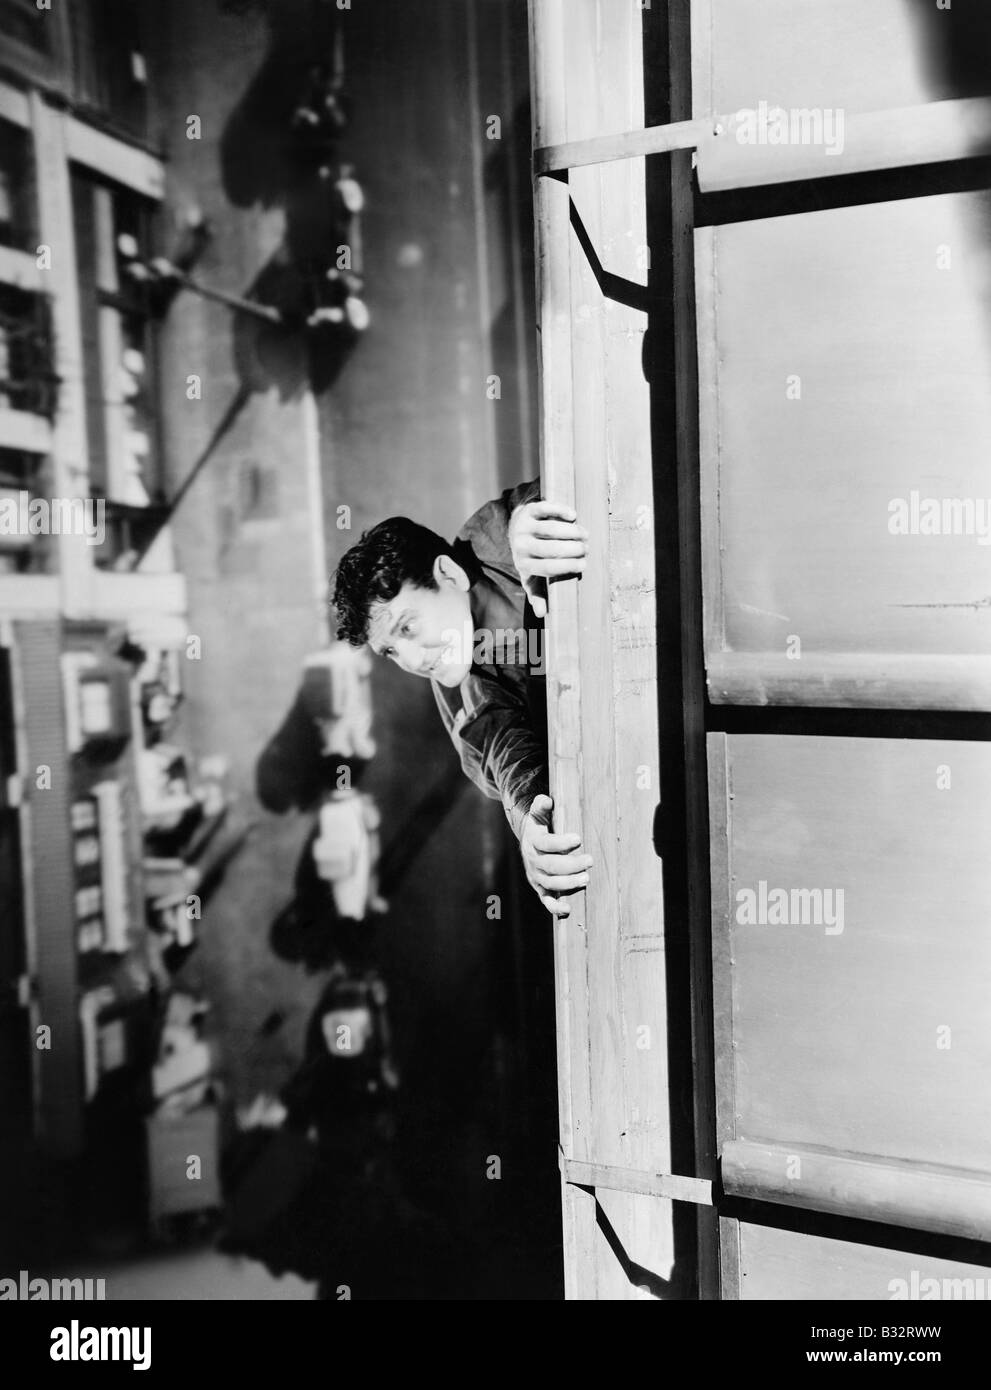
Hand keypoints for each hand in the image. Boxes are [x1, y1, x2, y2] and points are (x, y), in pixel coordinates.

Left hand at [508, 501, 588, 618]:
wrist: (516, 528)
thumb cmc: (531, 557)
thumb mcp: (531, 576)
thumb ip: (537, 593)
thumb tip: (542, 614)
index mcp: (524, 565)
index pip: (548, 567)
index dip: (568, 566)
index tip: (584, 565)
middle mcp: (520, 546)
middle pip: (550, 548)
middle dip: (572, 549)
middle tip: (586, 549)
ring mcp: (523, 526)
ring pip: (550, 529)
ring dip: (572, 531)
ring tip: (585, 535)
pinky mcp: (528, 510)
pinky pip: (546, 509)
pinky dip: (560, 511)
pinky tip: (573, 515)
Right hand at [520, 794, 591, 917]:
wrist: (528, 842)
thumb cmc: (540, 826)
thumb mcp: (539, 814)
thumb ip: (542, 806)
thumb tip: (547, 801)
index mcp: (533, 841)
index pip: (546, 843)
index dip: (561, 842)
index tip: (578, 839)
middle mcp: (533, 861)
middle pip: (550, 865)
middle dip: (570, 864)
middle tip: (590, 861)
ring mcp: (536, 876)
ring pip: (550, 883)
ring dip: (568, 883)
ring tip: (586, 879)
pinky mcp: (540, 888)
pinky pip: (546, 899)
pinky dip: (554, 906)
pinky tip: (567, 909)